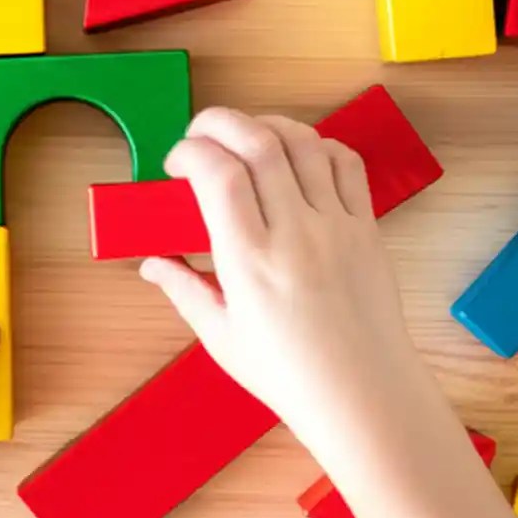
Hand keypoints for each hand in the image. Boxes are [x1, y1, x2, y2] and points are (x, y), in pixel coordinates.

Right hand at [140, 108, 415, 438]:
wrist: (363, 395)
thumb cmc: (289, 374)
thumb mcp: (221, 337)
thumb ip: (183, 289)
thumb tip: (150, 262)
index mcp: (250, 261)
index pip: (217, 174)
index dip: (190, 151)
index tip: (177, 163)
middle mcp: (295, 233)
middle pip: (258, 142)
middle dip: (220, 122)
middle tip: (201, 135)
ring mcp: (336, 226)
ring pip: (304, 142)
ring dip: (267, 125)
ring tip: (246, 139)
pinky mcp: (367, 228)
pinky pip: (347, 164)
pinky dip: (319, 145)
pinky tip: (298, 157)